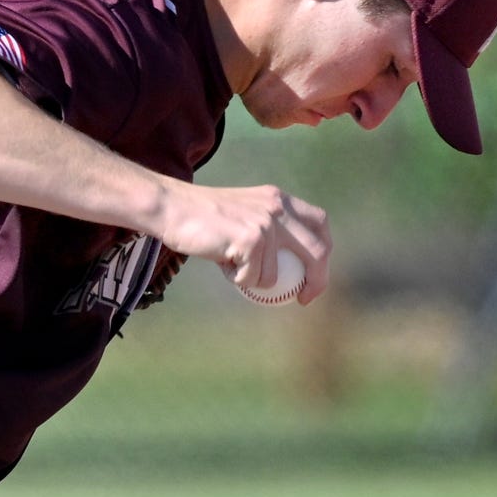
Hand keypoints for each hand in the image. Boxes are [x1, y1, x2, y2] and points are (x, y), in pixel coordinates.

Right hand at [154, 181, 331, 305]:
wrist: (173, 207)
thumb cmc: (201, 217)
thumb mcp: (244, 213)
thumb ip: (267, 229)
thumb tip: (284, 263)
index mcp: (279, 199)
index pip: (319, 223)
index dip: (324, 251)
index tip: (314, 274)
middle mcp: (278, 208)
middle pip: (317, 250)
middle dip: (317, 280)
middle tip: (304, 298)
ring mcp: (266, 223)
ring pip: (274, 274)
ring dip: (252, 279)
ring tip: (230, 263)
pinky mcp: (251, 240)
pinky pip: (252, 278)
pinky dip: (236, 278)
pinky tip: (221, 260)